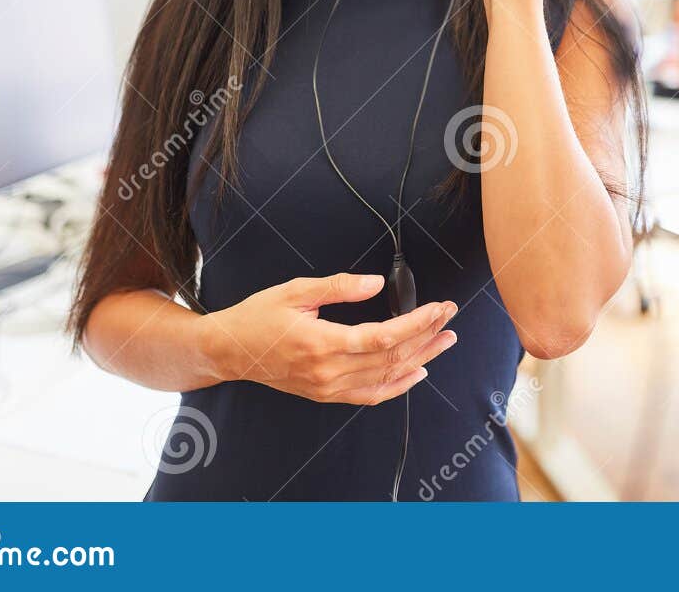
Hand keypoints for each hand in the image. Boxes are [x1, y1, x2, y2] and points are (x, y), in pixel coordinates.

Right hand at [204, 272, 456, 405]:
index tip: (438, 308)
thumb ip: (339, 286)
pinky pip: (370, 395)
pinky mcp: (326, 394)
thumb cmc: (258, 318)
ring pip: (386, 377)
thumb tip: (376, 283)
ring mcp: (328, 388)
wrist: (229, 350)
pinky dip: (398, 386)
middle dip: (426, 336)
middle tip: (449, 317)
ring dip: (420, 358)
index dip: (416, 323)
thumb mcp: (295, 291)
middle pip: (391, 358)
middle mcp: (328, 372)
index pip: (383, 337)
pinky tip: (417, 372)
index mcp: (322, 344)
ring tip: (444, 340)